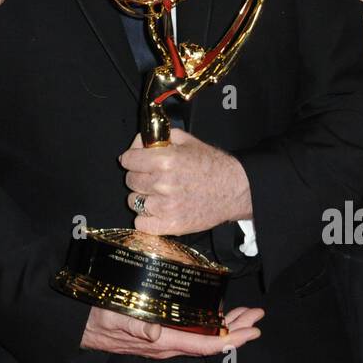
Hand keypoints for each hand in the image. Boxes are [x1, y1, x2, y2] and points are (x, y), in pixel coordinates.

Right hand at [80, 306, 262, 356]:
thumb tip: (155, 334)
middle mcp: (167, 344)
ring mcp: (164, 340)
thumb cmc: (96, 317)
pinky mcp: (159, 334)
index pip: (205, 344)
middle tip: (257, 315)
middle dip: (237, 329)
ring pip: (203, 337)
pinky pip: (191, 333)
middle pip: (211, 342)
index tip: (252, 329)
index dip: (232, 338)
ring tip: (245, 313)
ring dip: (226, 326)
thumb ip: (134, 325)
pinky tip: (214, 315)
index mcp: (162, 342)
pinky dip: (209, 324)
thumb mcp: (113, 316)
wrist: (77, 324)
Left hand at [119, 129, 251, 235]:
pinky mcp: (170, 225)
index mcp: (165, 160)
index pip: (128, 160)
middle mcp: (163, 183)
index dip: (131, 159)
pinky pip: (141, 223)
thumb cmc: (213, 165)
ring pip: (133, 201)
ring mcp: (166, 206)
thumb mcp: (188, 141)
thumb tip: (140, 140)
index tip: (135, 161)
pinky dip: (146, 218)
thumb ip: (162, 137)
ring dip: (142, 197)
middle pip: (130, 180)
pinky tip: (157, 210)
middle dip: (138, 176)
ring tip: (156, 194)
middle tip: (151, 177)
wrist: (235, 189)